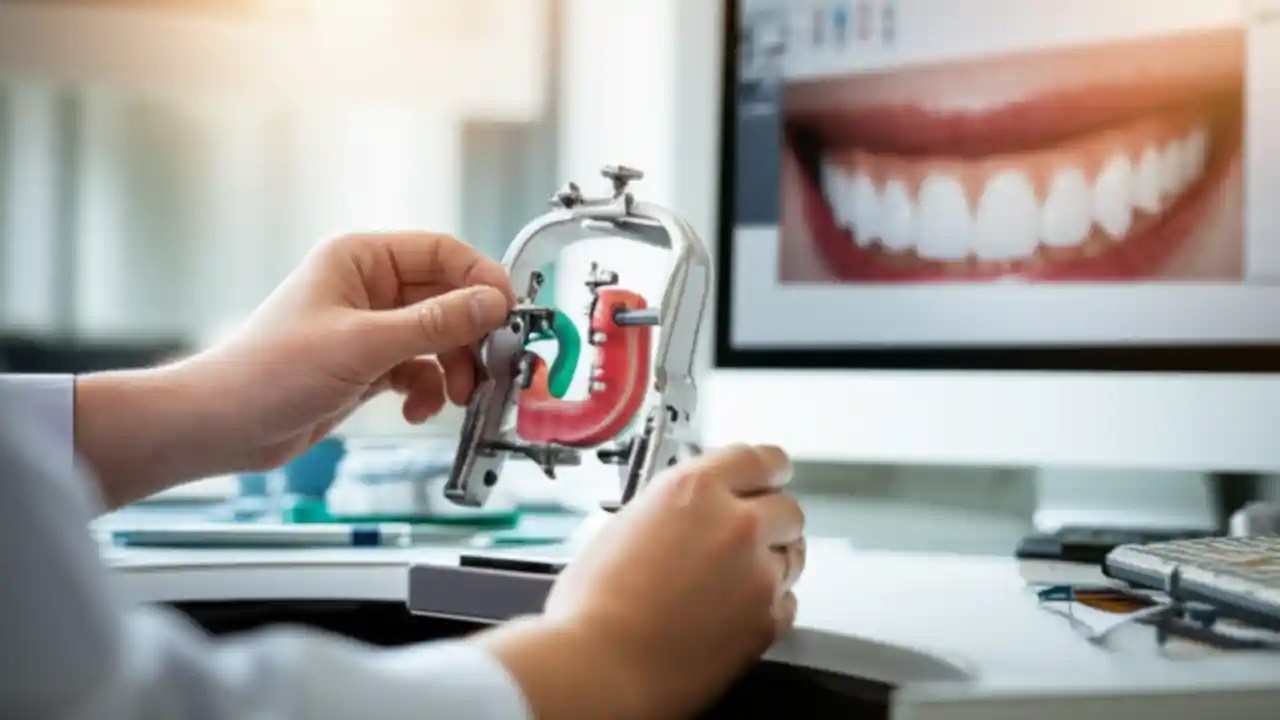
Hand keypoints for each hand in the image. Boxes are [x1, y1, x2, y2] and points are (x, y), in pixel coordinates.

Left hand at [196, 232, 515, 465]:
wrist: (222, 428)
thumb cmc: (268, 373)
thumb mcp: (362, 345)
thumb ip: (434, 323)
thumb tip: (492, 303)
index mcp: (360, 259)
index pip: (442, 253)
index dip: (480, 279)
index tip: (508, 312)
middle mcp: (368, 288)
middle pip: (448, 299)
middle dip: (470, 336)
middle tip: (488, 367)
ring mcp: (370, 328)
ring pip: (440, 339)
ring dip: (454, 369)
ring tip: (452, 397)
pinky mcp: (369, 366)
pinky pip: (421, 370)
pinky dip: (427, 391)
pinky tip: (415, 410)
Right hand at [480, 445, 805, 719]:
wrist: (601, 668)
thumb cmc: (594, 606)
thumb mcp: (624, 526)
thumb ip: (672, 508)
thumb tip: (688, 511)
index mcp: (696, 489)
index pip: (761, 460)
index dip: (769, 469)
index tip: (772, 474)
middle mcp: (736, 524)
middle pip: (787, 508)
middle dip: (770, 519)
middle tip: (746, 535)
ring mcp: (758, 574)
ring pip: (792, 555)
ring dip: (772, 560)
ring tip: (732, 580)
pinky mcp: (767, 621)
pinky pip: (787, 601)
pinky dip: (769, 604)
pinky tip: (733, 612)